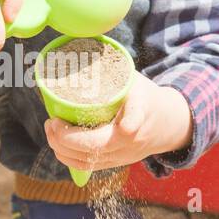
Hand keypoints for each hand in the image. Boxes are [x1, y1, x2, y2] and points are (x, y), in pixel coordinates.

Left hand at [44, 73, 192, 173]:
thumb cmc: (145, 98)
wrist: (167, 125)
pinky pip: (86, 167)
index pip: (132, 122)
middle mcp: (132, 140)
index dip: (124, 122)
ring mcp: (122, 156)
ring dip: (61, 148)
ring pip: (87, 161)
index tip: (111, 120)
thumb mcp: (136, 81)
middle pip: (97, 147)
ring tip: (51, 129)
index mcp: (140, 114)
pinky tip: (56, 143)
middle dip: (67, 137)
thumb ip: (112, 72)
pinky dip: (67, 157)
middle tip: (51, 121)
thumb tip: (78, 52)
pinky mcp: (114, 164)